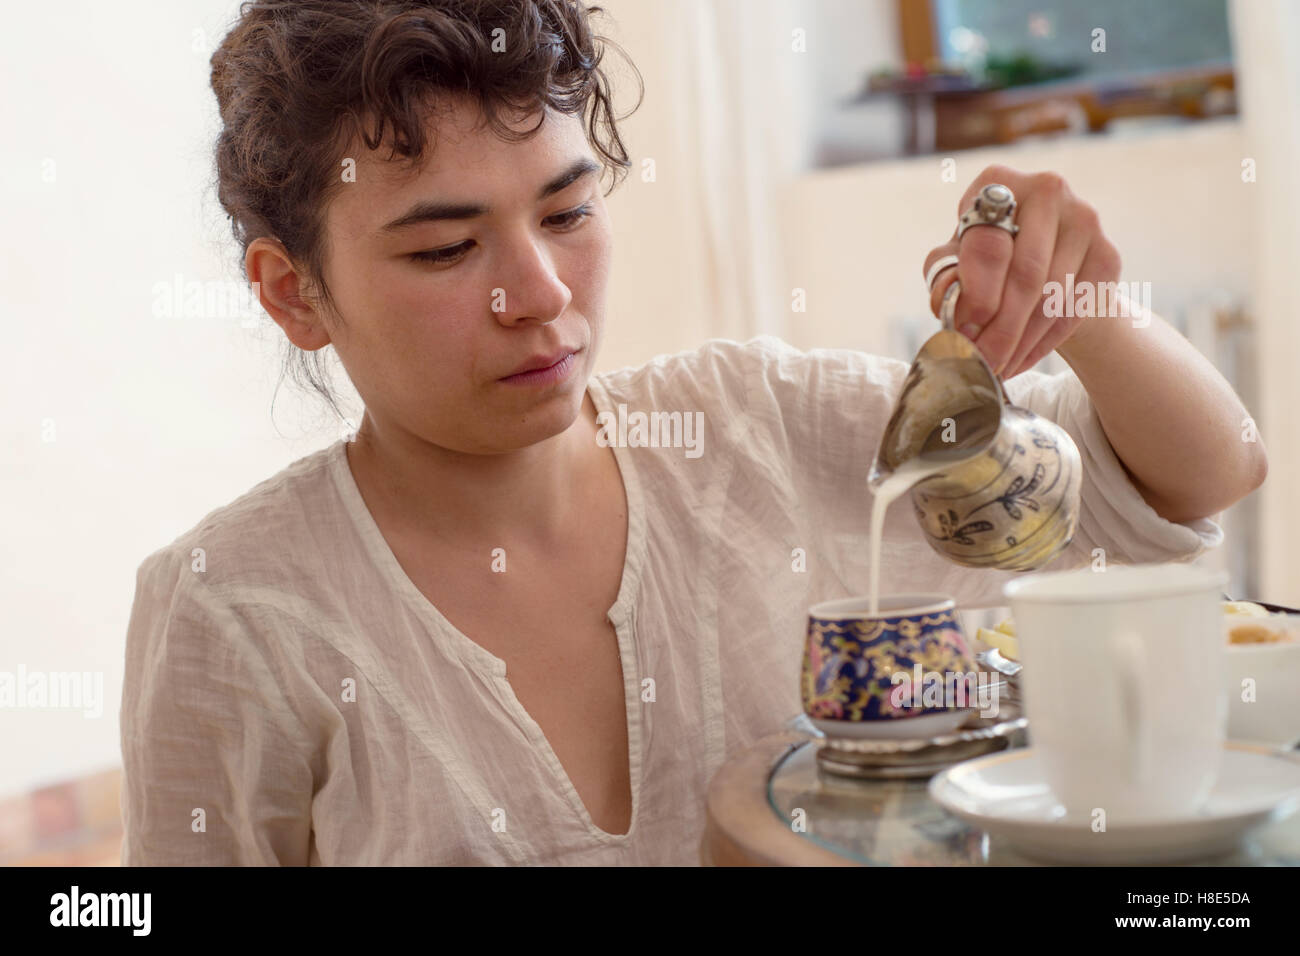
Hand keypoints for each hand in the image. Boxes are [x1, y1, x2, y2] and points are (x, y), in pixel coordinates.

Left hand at [922, 165, 1122, 378]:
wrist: (1042, 266)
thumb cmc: (987, 261)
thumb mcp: (957, 262)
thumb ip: (945, 274)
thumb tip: (948, 298)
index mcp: (997, 182)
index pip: (989, 245)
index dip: (976, 296)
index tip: (964, 334)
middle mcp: (1046, 189)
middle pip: (1025, 275)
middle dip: (1000, 329)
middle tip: (981, 363)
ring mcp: (1084, 219)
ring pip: (1051, 297)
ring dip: (1020, 342)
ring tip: (996, 367)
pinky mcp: (1108, 254)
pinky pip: (1074, 309)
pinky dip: (1043, 343)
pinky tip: (1020, 361)